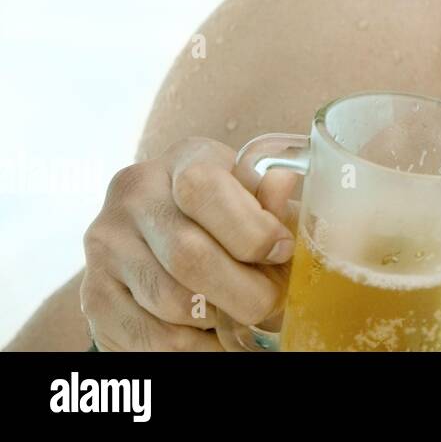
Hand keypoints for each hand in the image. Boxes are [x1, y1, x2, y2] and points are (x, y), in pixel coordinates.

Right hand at [80, 137, 296, 350]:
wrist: (167, 239)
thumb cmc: (228, 216)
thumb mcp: (255, 200)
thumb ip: (270, 201)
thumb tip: (283, 186)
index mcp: (183, 160)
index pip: (203, 188)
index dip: (250, 228)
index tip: (281, 252)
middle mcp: (135, 194)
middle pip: (188, 255)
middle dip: (243, 291)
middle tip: (269, 304)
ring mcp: (107, 243)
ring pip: (170, 302)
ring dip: (217, 320)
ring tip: (239, 315)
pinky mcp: (92, 292)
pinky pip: (150, 336)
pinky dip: (192, 346)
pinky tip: (210, 334)